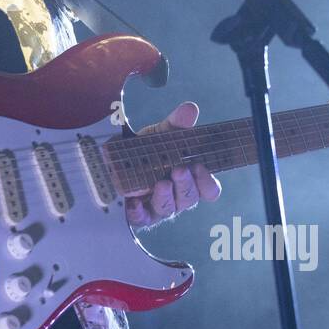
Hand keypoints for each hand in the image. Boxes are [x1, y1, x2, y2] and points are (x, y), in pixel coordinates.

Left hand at [123, 101, 221, 227]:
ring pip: (169, 209)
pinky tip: (134, 202)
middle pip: (189, 199)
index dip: (207, 182)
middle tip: (180, 169)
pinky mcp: (139, 214)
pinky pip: (141, 219)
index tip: (200, 166)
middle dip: (186, 184)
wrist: (119, 158)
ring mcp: (159, 207)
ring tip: (161, 183)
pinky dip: (139, 212)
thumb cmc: (150, 150)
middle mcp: (178, 197)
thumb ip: (176, 124)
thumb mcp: (162, 134)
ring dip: (166, 196)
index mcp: (191, 180)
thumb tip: (190, 109)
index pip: (209, 190)